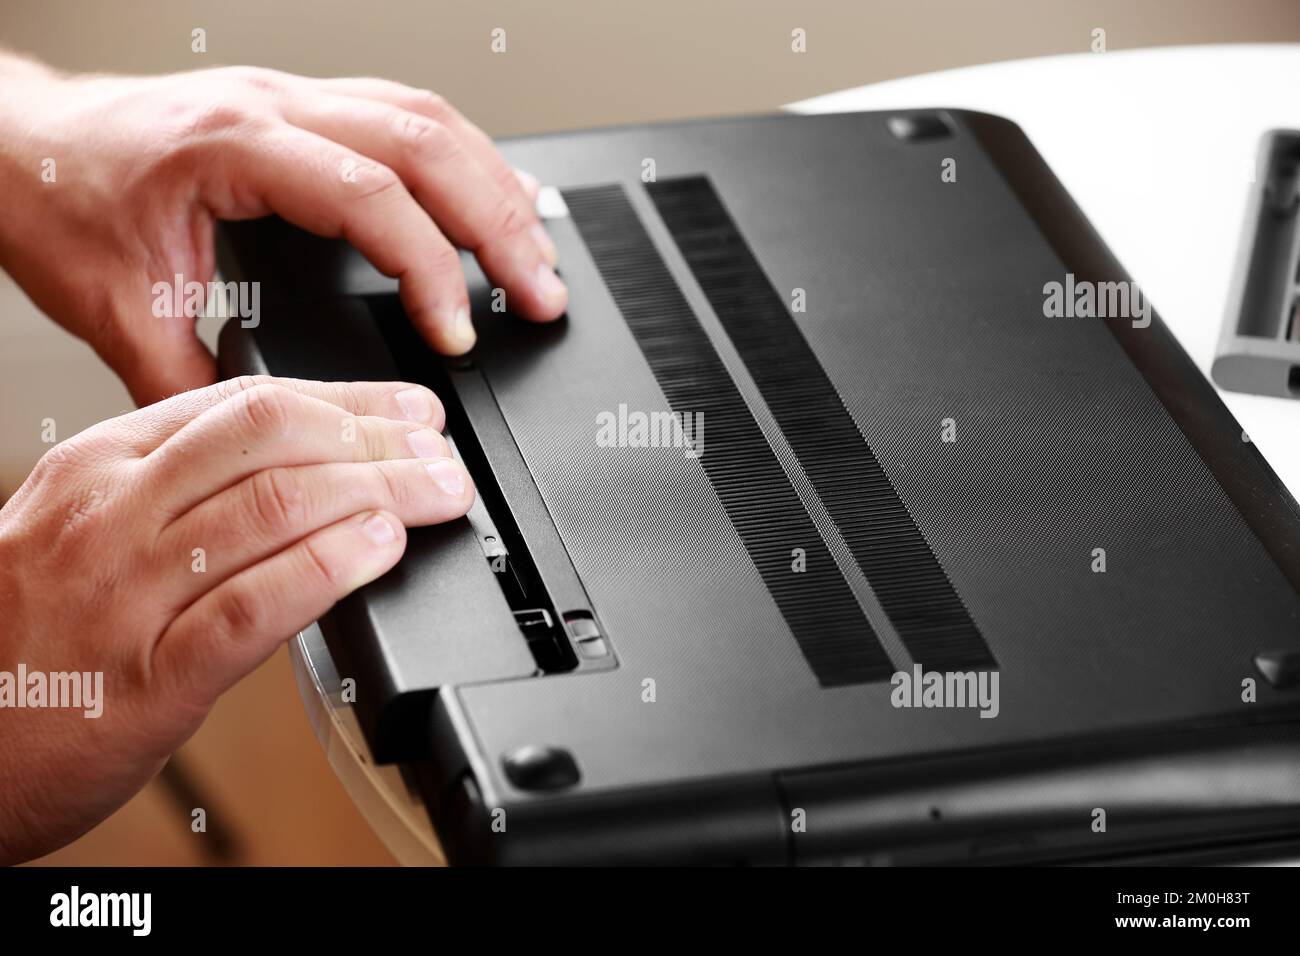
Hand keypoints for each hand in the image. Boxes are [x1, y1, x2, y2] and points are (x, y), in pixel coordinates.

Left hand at [0, 60, 565, 405]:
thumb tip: (266, 442)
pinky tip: (494, 195)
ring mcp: (293, 99)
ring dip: (496, 185)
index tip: (459, 334)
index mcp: (234, 148)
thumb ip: (197, 382)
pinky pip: (409, 115)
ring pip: (429, 119)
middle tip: (543, 291)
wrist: (17, 143)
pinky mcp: (304, 109)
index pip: (370, 197)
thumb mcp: (121, 309)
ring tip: (539, 252)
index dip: (430, 269)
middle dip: (500, 223)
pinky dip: (466, 160)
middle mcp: (273, 108)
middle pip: (426, 143)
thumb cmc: (59, 203)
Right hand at [0, 375, 472, 863]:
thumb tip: (307, 462)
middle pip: (273, 440)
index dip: (350, 401)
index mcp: (103, 465)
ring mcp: (128, 592)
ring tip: (437, 493)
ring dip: (380, 493)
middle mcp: (113, 513)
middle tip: (441, 453)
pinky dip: (328, 568)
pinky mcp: (151, 676)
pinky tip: (379, 550)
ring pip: (274, 507)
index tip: (411, 412)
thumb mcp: (86, 526)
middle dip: (377, 439)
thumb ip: (180, 488)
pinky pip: (254, 607)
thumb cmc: (29, 632)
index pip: (247, 403)